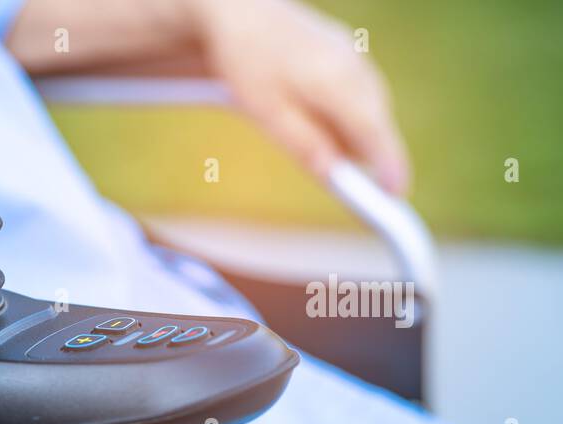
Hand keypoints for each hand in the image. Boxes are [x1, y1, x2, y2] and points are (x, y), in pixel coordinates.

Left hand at [191, 0, 409, 192]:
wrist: (237, 10)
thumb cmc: (245, 62)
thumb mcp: (266, 112)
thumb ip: (303, 143)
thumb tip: (334, 174)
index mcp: (335, 81)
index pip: (373, 131)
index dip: (389, 165)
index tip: (396, 195)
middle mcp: (353, 64)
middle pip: (375, 121)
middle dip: (368, 153)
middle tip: (362, 187)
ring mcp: (353, 52)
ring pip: (368, 105)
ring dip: (354, 132)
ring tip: (321, 144)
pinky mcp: (345, 48)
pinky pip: (359, 89)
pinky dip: (347, 111)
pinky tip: (319, 117)